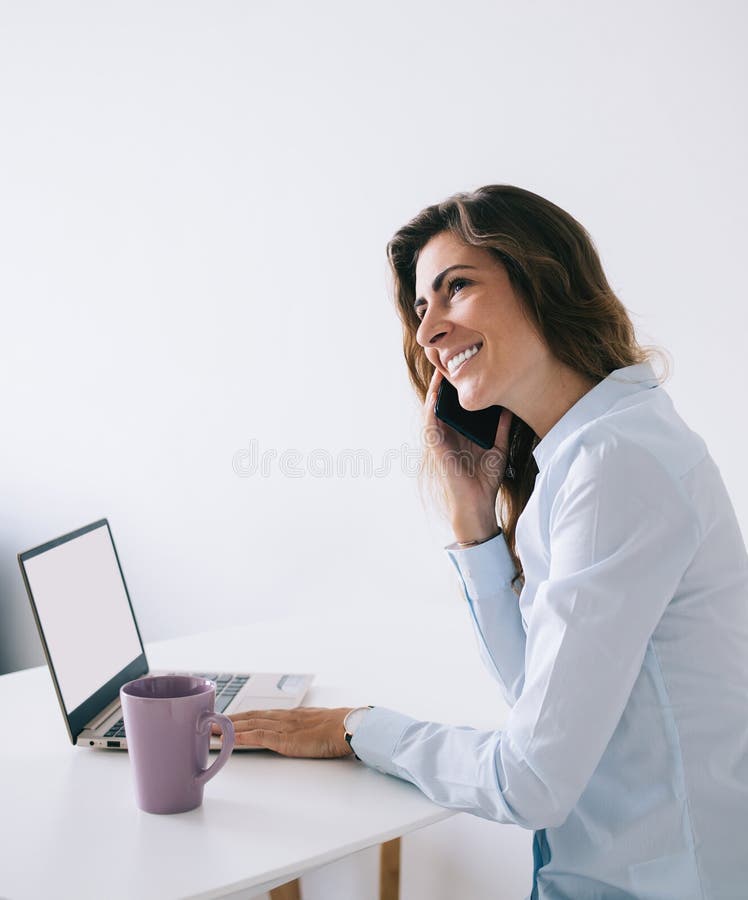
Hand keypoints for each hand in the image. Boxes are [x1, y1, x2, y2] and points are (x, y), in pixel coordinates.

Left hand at [211, 706, 355, 757]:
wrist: (347, 727)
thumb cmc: (338, 728)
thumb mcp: (318, 725)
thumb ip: (305, 729)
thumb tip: (302, 735)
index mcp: (292, 715)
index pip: (261, 713)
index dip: (243, 716)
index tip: (229, 717)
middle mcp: (284, 718)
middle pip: (251, 716)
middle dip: (230, 720)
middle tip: (211, 722)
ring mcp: (283, 728)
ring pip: (251, 724)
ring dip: (230, 727)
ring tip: (214, 729)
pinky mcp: (285, 740)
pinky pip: (260, 737)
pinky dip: (243, 737)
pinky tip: (231, 739)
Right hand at [424, 367, 512, 540]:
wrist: (478, 503)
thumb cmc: (485, 479)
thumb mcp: (499, 447)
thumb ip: (502, 428)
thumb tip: (510, 407)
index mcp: (460, 431)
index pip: (456, 403)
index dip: (458, 384)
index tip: (466, 364)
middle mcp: (448, 432)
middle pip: (443, 400)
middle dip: (444, 380)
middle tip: (449, 357)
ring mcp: (440, 439)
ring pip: (433, 407)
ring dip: (434, 388)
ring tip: (439, 368)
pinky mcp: (436, 447)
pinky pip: (430, 424)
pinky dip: (431, 408)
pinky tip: (436, 394)